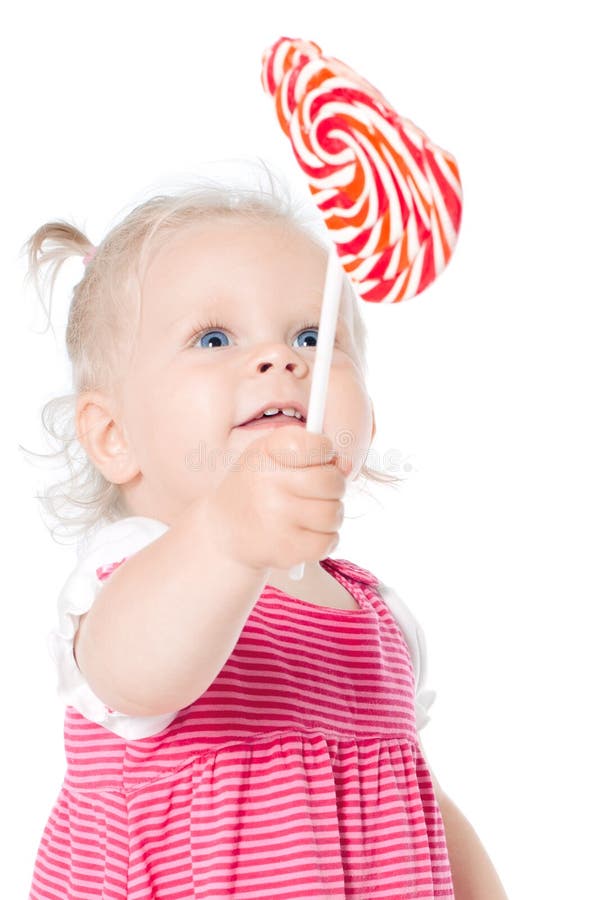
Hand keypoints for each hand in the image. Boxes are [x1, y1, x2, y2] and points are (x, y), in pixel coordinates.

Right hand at [205, 425, 347, 571]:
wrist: (224, 531)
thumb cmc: (256, 487)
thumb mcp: (272, 456)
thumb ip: (311, 453)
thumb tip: (347, 466)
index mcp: (266, 453)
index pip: (320, 446)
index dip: (325, 453)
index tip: (315, 461)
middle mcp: (269, 484)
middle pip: (333, 482)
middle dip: (334, 487)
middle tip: (319, 492)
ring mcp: (276, 519)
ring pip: (334, 514)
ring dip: (330, 515)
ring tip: (311, 514)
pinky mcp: (285, 550)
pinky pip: (328, 542)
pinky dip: (325, 539)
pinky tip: (308, 533)